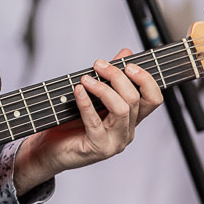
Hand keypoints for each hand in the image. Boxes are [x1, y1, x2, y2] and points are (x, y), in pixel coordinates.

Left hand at [12, 49, 161, 195]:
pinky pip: (96, 123)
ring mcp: (115, 142)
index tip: (128, 63)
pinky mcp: (98, 149)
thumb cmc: (70, 123)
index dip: (146, 79)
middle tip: (98, 64)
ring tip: (85, 78)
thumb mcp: (92, 96)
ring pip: (122, 110)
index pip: (153, 98)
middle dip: (117, 76)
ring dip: (103, 89)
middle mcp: (127, 131)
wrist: (50, 151)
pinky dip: (86, 103)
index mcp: (131, 119)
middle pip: (135, 99)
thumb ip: (110, 77)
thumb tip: (125, 52)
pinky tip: (78, 91)